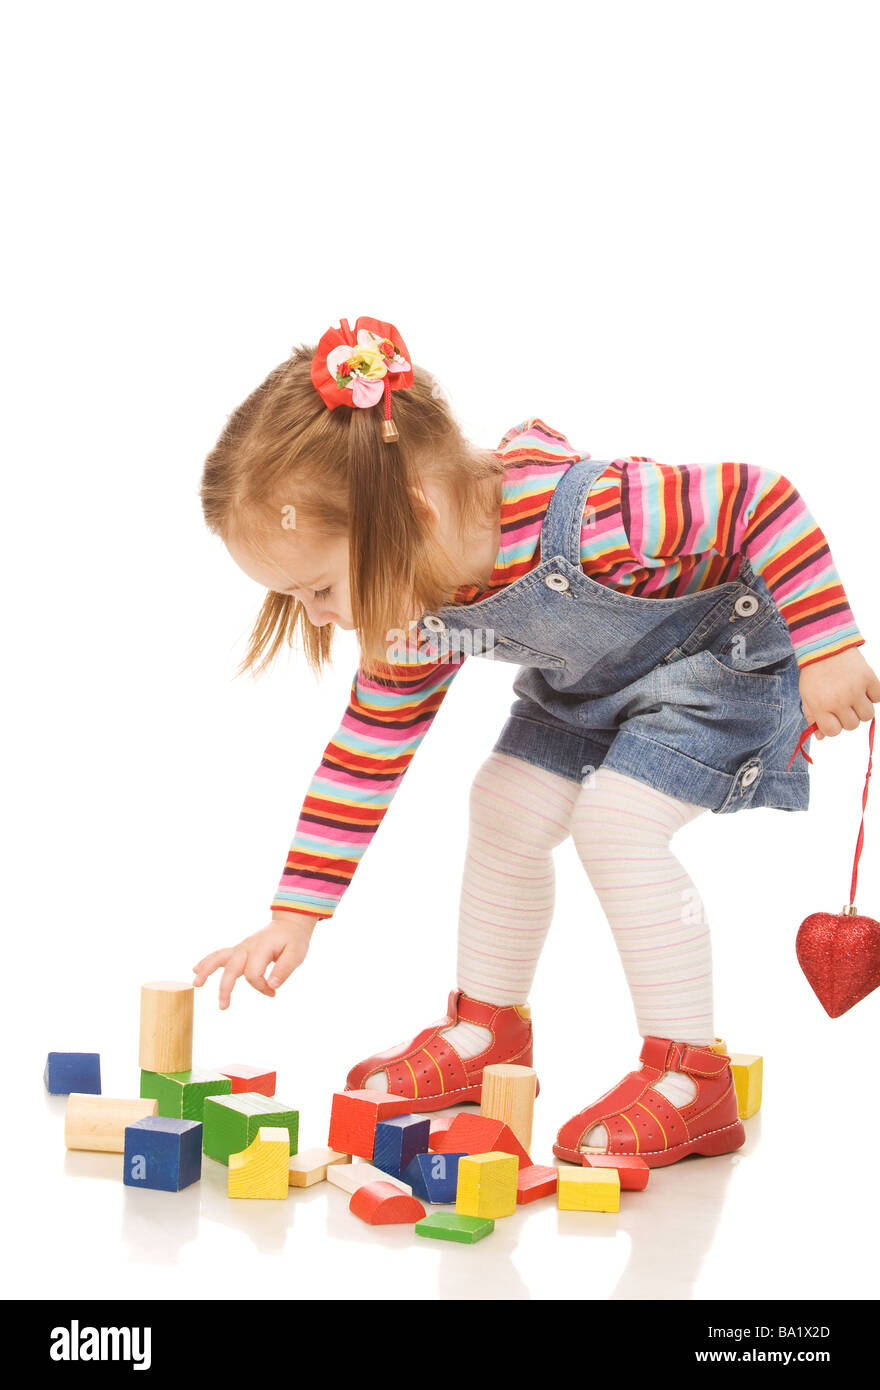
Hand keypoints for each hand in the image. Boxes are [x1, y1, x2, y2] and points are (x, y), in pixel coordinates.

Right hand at [192, 912, 318, 1008]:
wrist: (289, 924)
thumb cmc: (293, 940)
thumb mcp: (296, 954)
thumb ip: (284, 969)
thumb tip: (272, 985)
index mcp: (261, 948)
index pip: (254, 974)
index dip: (262, 987)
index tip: (273, 992)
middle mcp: (247, 947)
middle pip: (232, 968)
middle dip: (225, 988)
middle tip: (223, 1006)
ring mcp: (241, 947)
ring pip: (219, 958)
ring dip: (206, 971)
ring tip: (196, 984)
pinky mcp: (238, 950)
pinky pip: (219, 955)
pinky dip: (207, 962)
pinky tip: (195, 970)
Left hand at [799, 647, 879, 739]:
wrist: (825, 645)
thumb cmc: (815, 673)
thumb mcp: (807, 695)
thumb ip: (813, 717)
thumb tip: (822, 737)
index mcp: (821, 706)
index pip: (833, 732)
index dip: (833, 726)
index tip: (832, 716)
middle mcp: (839, 700)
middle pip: (852, 725)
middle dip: (847, 717)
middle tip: (842, 703)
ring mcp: (856, 690)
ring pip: (867, 716)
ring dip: (861, 709)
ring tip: (854, 697)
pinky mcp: (869, 679)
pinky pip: (878, 698)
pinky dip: (873, 695)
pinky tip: (863, 687)